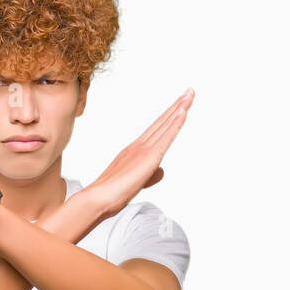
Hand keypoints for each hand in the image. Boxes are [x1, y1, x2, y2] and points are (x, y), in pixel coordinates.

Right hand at [84, 88, 193, 221]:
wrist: (98, 198)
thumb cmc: (111, 195)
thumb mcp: (136, 182)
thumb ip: (151, 174)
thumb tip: (162, 170)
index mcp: (135, 150)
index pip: (157, 129)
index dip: (170, 116)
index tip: (180, 103)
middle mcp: (139, 145)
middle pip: (163, 122)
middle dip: (178, 105)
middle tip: (190, 91)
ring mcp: (144, 149)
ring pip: (165, 125)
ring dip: (180, 108)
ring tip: (190, 94)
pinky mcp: (149, 157)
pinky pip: (166, 137)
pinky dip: (176, 123)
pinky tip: (183, 112)